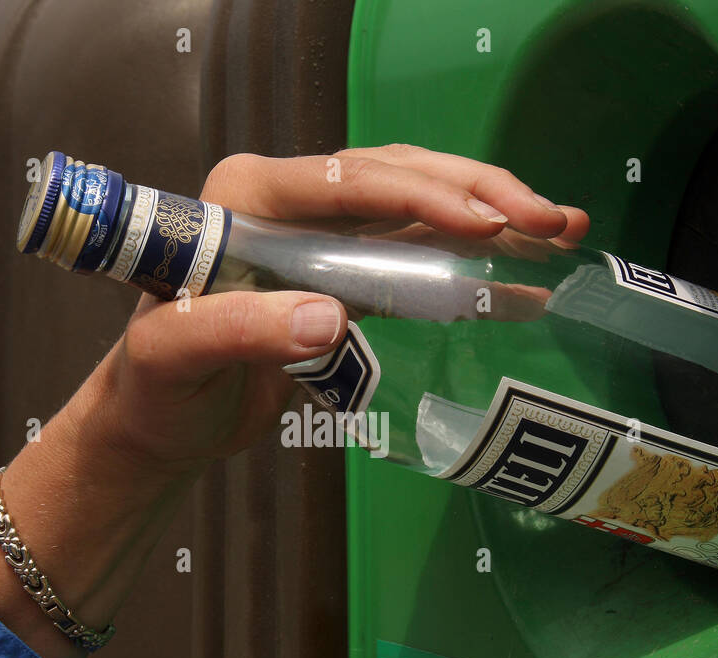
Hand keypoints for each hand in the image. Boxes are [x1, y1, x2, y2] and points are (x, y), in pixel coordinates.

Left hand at [92, 144, 590, 474]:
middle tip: (549, 219)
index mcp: (244, 200)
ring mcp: (324, 234)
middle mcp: (289, 202)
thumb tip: (329, 316)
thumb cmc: (157, 390)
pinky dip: (474, 258)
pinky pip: (419, 250)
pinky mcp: (348, 269)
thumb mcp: (175, 359)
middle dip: (478, 194)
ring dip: (491, 214)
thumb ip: (236, 331)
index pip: (343, 180)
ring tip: (560, 227)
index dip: (419, 194)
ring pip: (419, 205)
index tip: (484, 222)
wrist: (163, 422)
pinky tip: (528, 268)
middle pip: (396, 177)